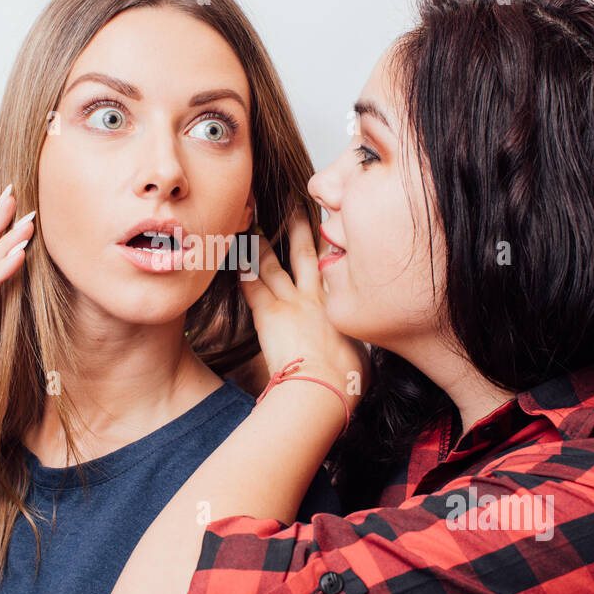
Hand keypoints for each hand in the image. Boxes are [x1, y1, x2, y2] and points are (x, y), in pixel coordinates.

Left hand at [238, 210, 369, 410]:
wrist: (325, 386)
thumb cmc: (345, 379)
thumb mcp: (360, 357)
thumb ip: (355, 347)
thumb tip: (356, 358)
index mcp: (340, 306)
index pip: (334, 267)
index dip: (329, 246)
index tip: (326, 231)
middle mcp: (316, 296)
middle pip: (306, 254)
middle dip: (300, 228)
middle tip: (294, 207)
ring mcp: (291, 302)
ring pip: (273, 265)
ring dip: (262, 245)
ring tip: (253, 225)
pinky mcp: (269, 314)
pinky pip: (251, 285)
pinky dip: (242, 270)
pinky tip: (233, 256)